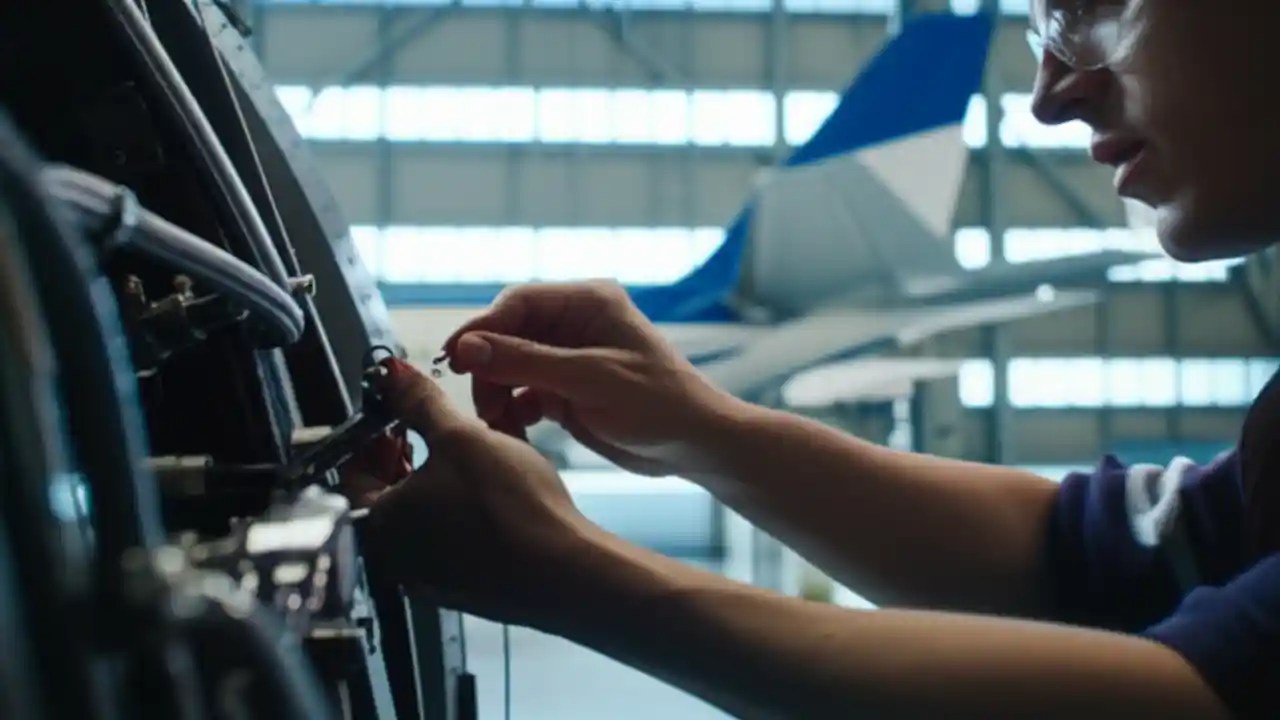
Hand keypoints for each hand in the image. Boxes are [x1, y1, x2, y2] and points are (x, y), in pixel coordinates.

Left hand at [352, 359, 598, 625]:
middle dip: (405, 454)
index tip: (396, 411)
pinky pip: (448, 536)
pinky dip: (458, 508)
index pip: (351, 468)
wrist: (564, 569)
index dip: (374, 431)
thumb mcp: (461, 436)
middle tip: (430, 427)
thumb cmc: (509, 509)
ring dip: (436, 478)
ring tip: (467, 453)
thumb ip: (419, 402)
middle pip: (384, 492)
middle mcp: (393, 558)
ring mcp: (428, 577)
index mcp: (375, 524)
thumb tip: (393, 375)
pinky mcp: (463, 586)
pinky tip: (490, 489)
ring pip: (420, 514)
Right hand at [442, 280, 738, 477]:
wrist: (695, 444)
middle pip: (508, 334)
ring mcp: (570, 357)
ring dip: (497, 391)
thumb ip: (527, 361)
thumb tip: (467, 346)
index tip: (455, 359)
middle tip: (480, 402)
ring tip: (496, 420)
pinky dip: (513, 408)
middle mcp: (575, 324)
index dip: (482, 328)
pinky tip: (514, 427)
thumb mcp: (590, 379)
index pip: (518, 302)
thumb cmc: (658, 403)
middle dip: (489, 366)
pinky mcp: (567, 389)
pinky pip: (524, 391)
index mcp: (587, 302)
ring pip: (511, 365)